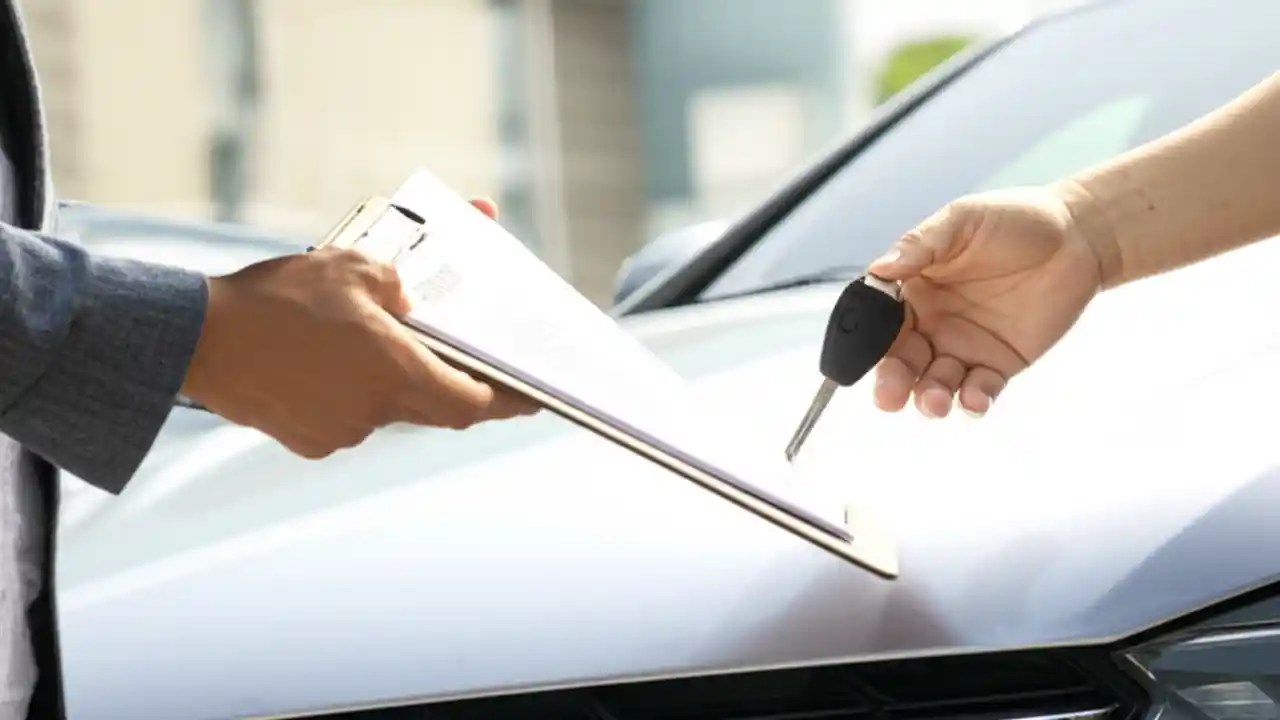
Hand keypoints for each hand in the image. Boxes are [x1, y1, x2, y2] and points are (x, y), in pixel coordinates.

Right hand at [180, 198, 537, 458]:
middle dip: (452, 383)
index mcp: (396, 373)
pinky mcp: (308, 439)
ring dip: (392, 381)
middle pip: (436, 408)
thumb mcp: (352, 266)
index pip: (473, 403)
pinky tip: (329, 361)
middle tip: (460, 360)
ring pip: (389, 410)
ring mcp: (340, 431)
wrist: (199, 339)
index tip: (532, 399)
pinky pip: (348, 418)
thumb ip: (398, 282)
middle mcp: (375, 411)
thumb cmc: (279, 299)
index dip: (507, 401)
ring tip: (368, 341)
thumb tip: (412, 295)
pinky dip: (351, 392)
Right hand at [866, 184, 1105, 418]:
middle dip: (891, 382)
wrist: (1077, 235)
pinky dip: (972, 401)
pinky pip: (978, 390)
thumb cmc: (1014, 219)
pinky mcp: (997, 364)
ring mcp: (963, 346)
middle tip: (889, 397)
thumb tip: (879, 268)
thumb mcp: (962, 221)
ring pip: (934, 383)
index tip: (864, 355)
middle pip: (900, 361)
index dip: (868, 341)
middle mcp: (930, 323)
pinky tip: (972, 400)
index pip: (879, 321)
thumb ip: (921, 245)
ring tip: (934, 402)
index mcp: (913, 288)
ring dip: (928, 398)